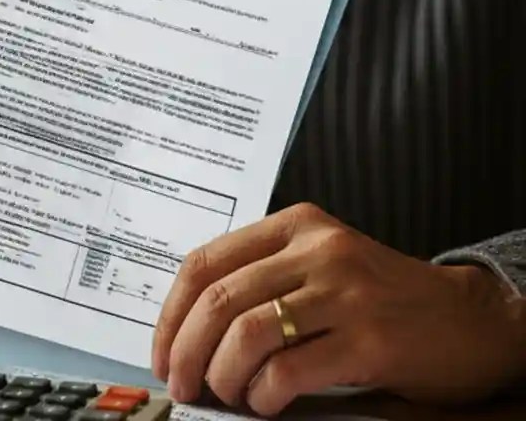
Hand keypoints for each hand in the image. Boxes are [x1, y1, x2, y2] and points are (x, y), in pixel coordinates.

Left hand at [152, 203, 525, 415]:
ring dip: (223, 375)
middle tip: (183, 384)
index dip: (171, 315)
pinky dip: (264, 394)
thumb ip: (260, 282)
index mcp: (295, 225)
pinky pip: (290, 370)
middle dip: (187, 352)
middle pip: (219, 300)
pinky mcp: (370, 338)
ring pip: (247, 334)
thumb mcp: (318, 267)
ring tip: (227, 394)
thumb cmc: (380, 299)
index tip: (162, 354)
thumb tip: (187, 336)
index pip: (204, 263)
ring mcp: (345, 291)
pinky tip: (266, 403)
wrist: (467, 319)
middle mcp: (318, 250)